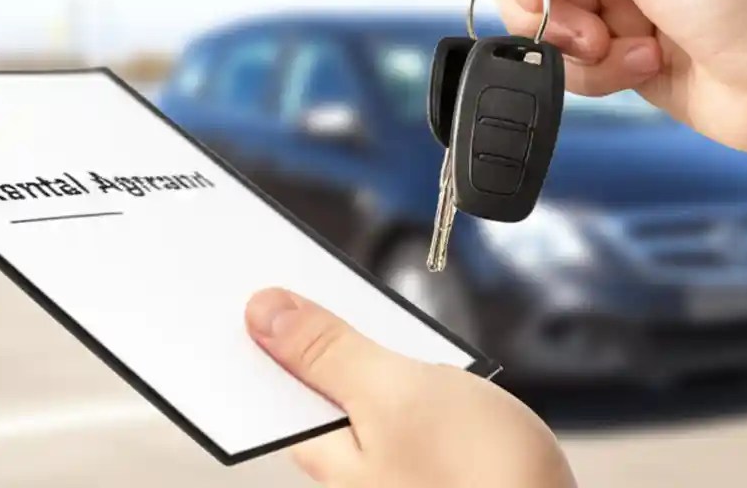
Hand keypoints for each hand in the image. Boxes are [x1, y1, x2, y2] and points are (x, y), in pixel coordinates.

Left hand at [245, 288, 575, 487]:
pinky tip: (422, 360)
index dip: (265, 325)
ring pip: (359, 387)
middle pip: (313, 379)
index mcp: (322, 450)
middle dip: (320, 330)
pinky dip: (403, 372)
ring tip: (381, 316)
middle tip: (334, 283)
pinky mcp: (426, 455)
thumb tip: (263, 313)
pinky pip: (396, 401)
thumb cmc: (483, 477)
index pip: (268, 379)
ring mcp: (388, 460)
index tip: (268, 277)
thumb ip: (328, 351)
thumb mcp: (395, 391)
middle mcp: (348, 464)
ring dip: (368, 349)